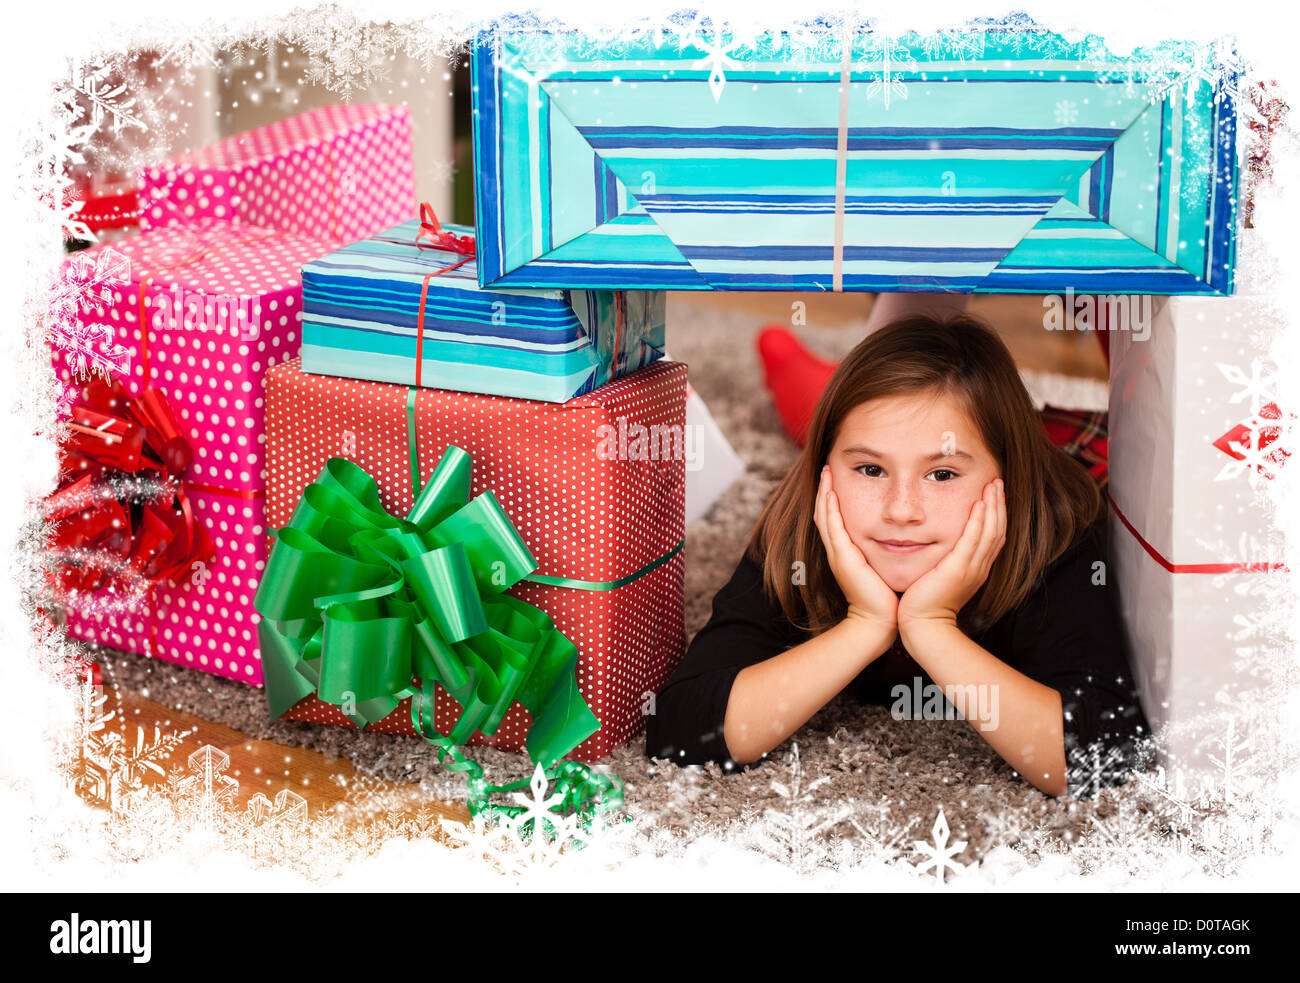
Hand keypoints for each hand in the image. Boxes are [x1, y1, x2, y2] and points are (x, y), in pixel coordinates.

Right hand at [814, 465, 898, 633]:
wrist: (879, 622)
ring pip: (824, 516)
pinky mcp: (842, 557)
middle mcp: (838, 551)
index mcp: (847, 553)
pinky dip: (829, 507)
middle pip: (824, 513)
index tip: (837, 478)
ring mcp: (837, 553)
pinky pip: (832, 526)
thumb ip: (886, 553)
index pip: (836, 519)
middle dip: (825, 490)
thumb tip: (901, 539)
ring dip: (824, 492)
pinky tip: (830, 492)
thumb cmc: (886, 598)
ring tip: (826, 472)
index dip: (834, 499)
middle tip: (827, 468)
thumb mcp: (883, 569)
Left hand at [898, 477, 1005, 634]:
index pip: (993, 536)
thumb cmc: (925, 605)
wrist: (923, 627)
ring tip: (993, 485)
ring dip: (993, 506)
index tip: (994, 494)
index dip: (996, 514)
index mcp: (976, 569)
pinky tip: (979, 505)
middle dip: (999, 504)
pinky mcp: (958, 570)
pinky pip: (972, 541)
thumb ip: (946, 562)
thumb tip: (941, 547)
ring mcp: (971, 569)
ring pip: (990, 532)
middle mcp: (979, 567)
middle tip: (998, 482)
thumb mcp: (941, 578)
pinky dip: (978, 522)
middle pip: (997, 530)